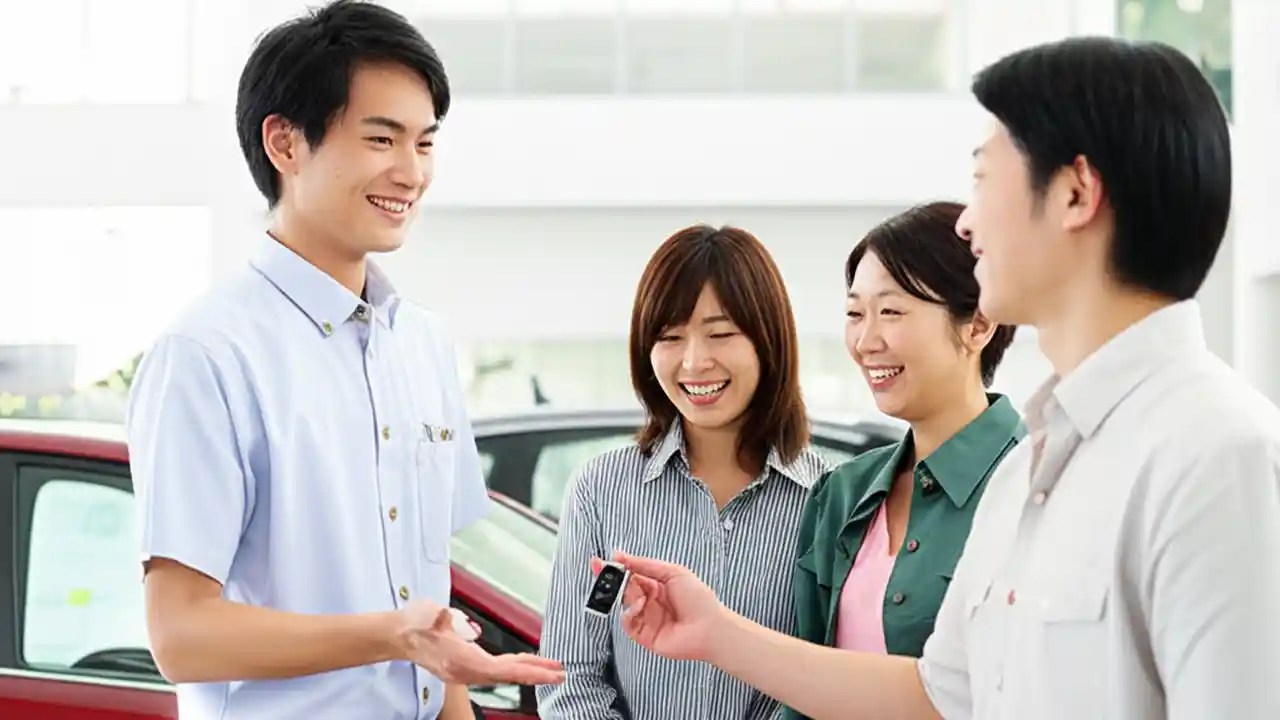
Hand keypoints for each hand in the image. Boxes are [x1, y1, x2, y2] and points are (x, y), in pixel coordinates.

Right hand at [394, 600, 563, 685]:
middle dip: (535, 674)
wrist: (398, 635)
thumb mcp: (426, 614)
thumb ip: (438, 617)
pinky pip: (496, 670)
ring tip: (550, 668)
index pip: (502, 669)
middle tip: (560, 673)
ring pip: (503, 674)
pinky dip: (514, 667)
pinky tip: (524, 663)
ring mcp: (465, 671)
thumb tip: (450, 619)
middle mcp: (465, 671)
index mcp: (461, 660)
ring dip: (527, 670)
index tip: (549, 672)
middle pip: (507, 675)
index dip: (528, 670)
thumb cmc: (414, 623)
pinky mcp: (465, 667)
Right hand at [600, 552, 727, 662]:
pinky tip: (641, 605)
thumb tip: (620, 555)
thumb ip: (645, 564)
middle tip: (600, 570)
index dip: (616, 568)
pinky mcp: (644, 636)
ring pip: (624, 604)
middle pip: (623, 589)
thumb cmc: (697, 598)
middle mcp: (649, 602)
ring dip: (624, 594)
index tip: (599, 561)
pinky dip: (630, 612)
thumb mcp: (672, 572)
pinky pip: (628, 623)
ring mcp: (646, 619)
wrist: (709, 627)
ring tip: (634, 589)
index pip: (631, 575)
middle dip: (611, 579)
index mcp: (657, 586)